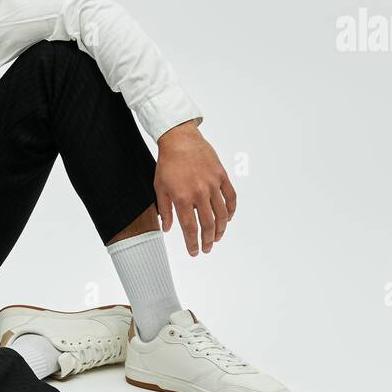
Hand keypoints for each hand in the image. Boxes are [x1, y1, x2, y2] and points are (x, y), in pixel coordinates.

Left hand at [154, 120, 236, 255]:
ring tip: (217, 237)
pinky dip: (231, 210)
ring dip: (221, 229)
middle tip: (207, 248)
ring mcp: (213, 184)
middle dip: (208, 240)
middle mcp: (199, 193)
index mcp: (182, 198)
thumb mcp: (159, 187)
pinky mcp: (221, 176)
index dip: (192, 243)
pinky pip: (231, 197)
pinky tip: (228, 218)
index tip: (194, 252)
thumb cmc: (168, 163)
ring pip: (222, 214)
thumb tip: (167, 229)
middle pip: (207, 225)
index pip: (190, 228)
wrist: (180, 139)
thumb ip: (165, 210)